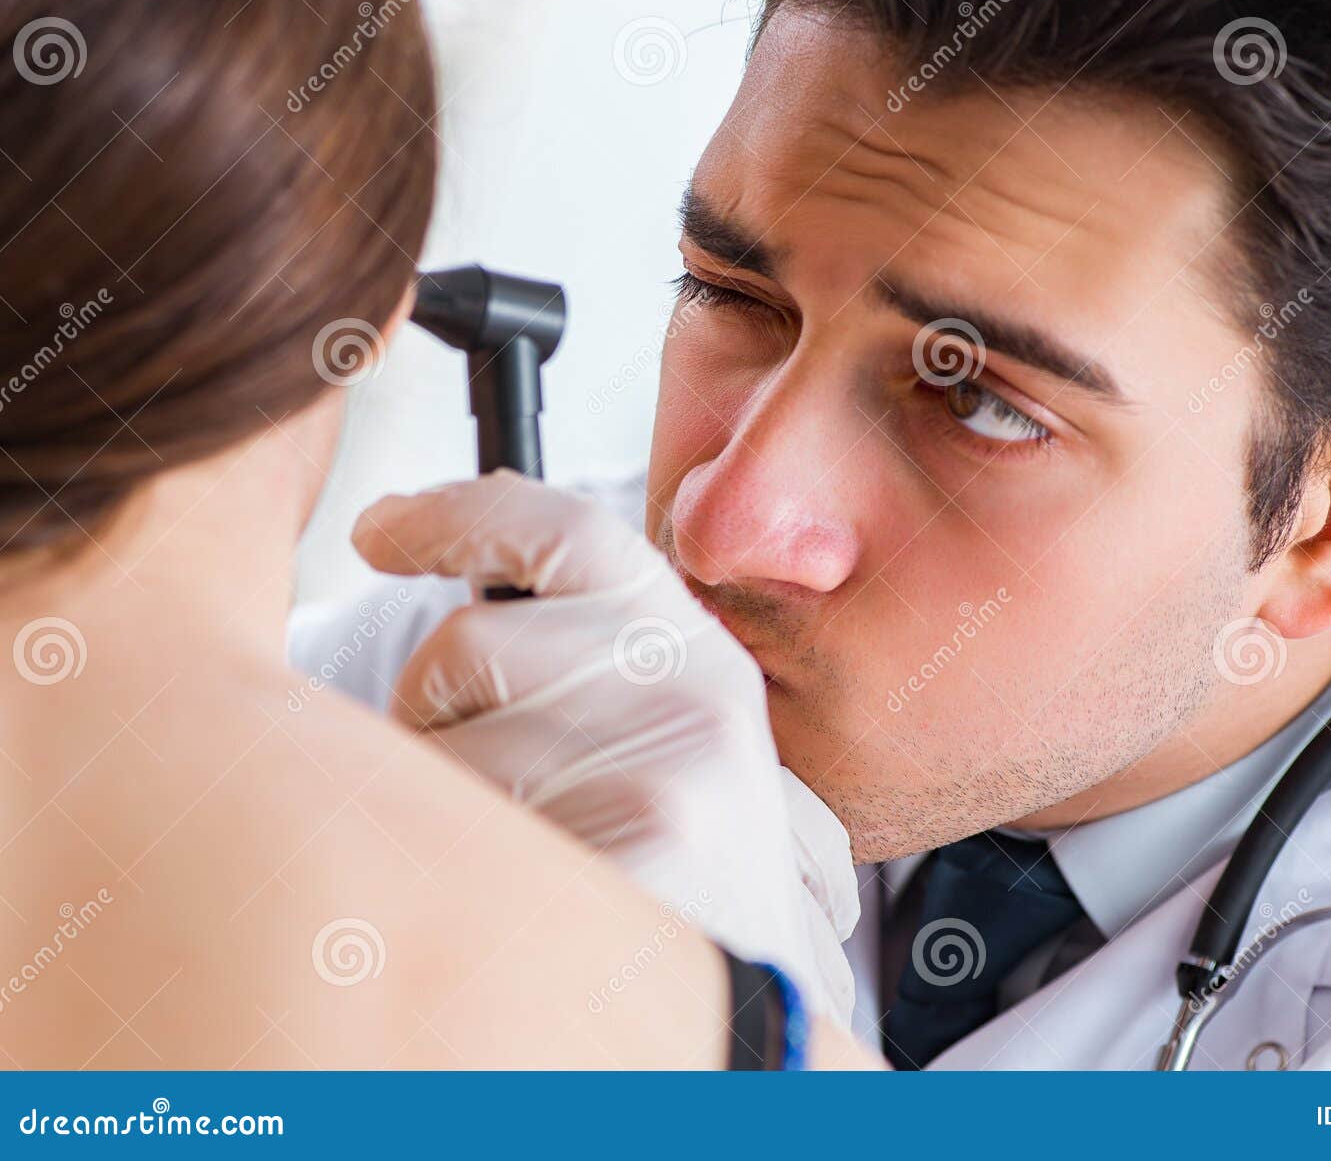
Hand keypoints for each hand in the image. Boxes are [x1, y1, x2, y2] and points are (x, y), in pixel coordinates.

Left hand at [351, 471, 855, 1020]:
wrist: (740, 1023)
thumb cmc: (671, 878)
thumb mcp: (658, 741)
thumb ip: (580, 660)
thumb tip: (443, 575)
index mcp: (695, 655)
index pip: (566, 533)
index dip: (457, 516)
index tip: (381, 532)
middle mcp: (691, 692)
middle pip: (466, 645)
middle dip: (432, 711)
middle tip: (485, 777)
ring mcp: (662, 771)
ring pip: (438, 745)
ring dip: (437, 801)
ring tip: (517, 855)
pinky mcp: (624, 849)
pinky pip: (448, 833)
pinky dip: (446, 873)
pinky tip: (518, 900)